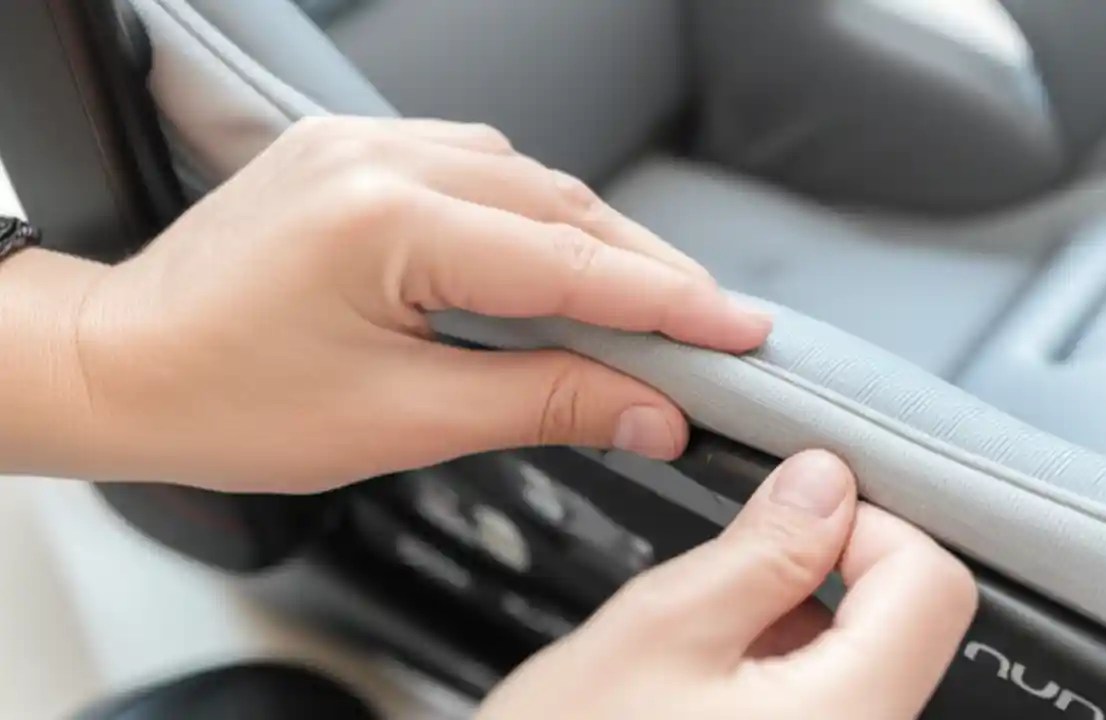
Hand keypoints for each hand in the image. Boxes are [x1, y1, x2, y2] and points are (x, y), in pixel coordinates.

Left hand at [59, 117, 769, 490]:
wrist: (122, 365)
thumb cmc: (227, 401)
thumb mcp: (402, 421)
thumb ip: (542, 401)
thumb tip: (647, 407)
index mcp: (386, 219)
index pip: (568, 260)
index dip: (667, 300)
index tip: (738, 329)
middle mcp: (380, 157)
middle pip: (561, 206)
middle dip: (646, 269)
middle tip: (712, 326)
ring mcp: (365, 143)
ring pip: (528, 181)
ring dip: (594, 239)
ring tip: (647, 303)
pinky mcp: (356, 151)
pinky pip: (476, 167)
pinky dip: (533, 217)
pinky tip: (556, 256)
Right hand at [477, 451, 978, 719]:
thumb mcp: (658, 631)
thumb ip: (761, 551)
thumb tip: (824, 484)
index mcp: (849, 718)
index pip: (933, 583)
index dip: (863, 527)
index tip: (791, 523)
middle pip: (900, 625)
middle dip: (815, 581)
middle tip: (721, 592)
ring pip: (856, 665)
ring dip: (787, 633)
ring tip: (695, 660)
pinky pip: (825, 707)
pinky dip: (775, 680)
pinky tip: (702, 696)